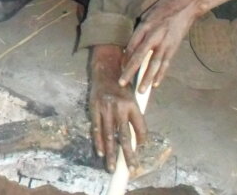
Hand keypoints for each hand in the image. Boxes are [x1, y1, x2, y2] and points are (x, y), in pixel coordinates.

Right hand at [89, 45, 145, 171]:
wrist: (105, 69)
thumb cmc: (122, 85)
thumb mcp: (133, 97)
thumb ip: (134, 115)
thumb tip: (138, 137)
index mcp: (133, 104)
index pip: (140, 127)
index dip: (141, 140)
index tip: (141, 149)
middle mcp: (120, 107)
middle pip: (124, 136)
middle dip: (128, 154)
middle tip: (131, 168)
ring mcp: (106, 109)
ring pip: (109, 136)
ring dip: (111, 153)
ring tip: (112, 167)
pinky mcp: (94, 108)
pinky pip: (96, 128)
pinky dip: (98, 142)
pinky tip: (101, 153)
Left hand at [121, 0, 236, 91]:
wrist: (189, 3)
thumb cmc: (166, 5)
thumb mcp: (149, 13)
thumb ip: (141, 28)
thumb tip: (133, 44)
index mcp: (146, 25)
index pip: (132, 45)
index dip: (125, 57)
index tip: (119, 67)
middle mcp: (155, 35)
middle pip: (140, 56)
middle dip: (130, 71)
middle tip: (122, 83)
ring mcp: (166, 42)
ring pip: (155, 64)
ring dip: (147, 78)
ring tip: (141, 91)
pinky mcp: (174, 46)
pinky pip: (166, 63)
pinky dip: (161, 74)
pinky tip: (156, 84)